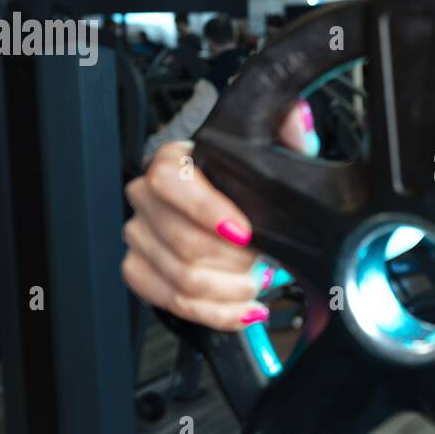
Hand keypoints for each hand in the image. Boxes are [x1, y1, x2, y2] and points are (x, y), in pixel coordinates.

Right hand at [121, 100, 313, 330]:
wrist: (229, 211)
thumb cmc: (244, 183)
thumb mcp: (271, 151)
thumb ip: (285, 132)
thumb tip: (294, 120)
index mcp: (174, 162)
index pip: (171, 181)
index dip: (207, 211)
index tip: (244, 232)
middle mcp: (148, 197)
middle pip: (183, 242)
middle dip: (236, 263)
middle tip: (266, 263)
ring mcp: (140, 235)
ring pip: (182, 279)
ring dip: (232, 290)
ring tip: (259, 284)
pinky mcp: (139, 270)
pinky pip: (173, 302)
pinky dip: (216, 313)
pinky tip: (243, 307)